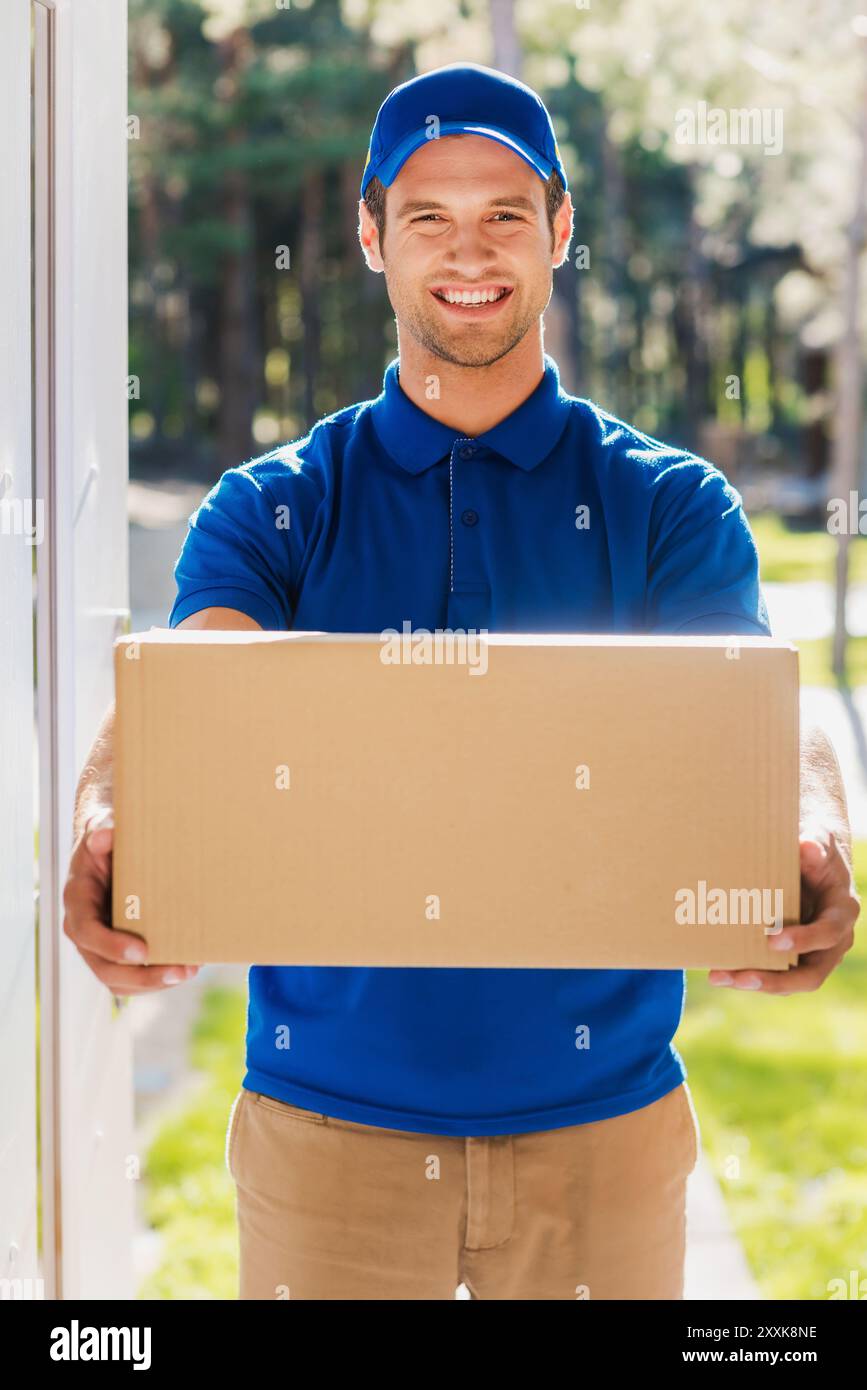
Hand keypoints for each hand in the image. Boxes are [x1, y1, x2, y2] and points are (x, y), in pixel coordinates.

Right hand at [62, 806, 199, 995]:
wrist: (109, 848)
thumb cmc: (108, 839)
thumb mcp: (101, 826)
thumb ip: (102, 829)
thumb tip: (105, 836)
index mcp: (78, 900)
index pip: (85, 931)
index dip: (110, 945)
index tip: (141, 951)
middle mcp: (84, 929)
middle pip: (103, 967)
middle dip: (141, 976)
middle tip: (178, 971)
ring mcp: (99, 945)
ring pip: (118, 980)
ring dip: (154, 982)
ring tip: (189, 970)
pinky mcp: (117, 952)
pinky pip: (132, 977)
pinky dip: (157, 978)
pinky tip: (185, 967)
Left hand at [707, 826, 859, 994]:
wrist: (812, 858)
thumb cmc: (815, 848)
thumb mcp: (819, 838)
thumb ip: (815, 844)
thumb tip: (806, 846)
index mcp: (842, 913)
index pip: (827, 934)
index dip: (804, 940)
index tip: (772, 939)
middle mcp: (832, 941)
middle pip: (811, 975)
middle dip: (776, 981)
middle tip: (741, 978)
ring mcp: (812, 952)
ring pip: (788, 980)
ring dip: (753, 981)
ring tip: (719, 976)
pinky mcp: (791, 956)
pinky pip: (772, 972)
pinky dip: (746, 973)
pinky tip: (718, 971)